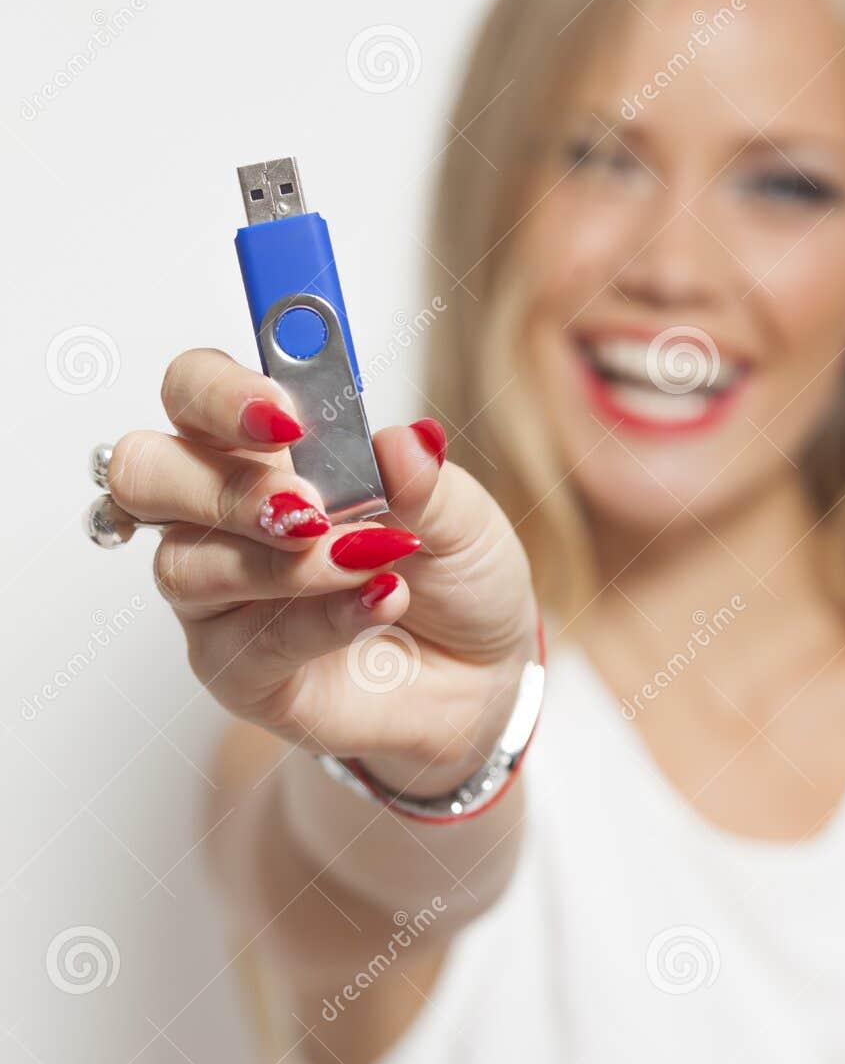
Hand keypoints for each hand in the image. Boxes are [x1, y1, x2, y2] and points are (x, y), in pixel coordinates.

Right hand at [110, 348, 538, 797]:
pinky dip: (320, 619)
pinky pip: (248, 642)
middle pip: (144, 473)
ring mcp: (217, 596)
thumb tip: (402, 442)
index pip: (194, 392)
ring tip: (374, 561)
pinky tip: (379, 602)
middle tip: (305, 505)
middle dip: (221, 487)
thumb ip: (423, 478)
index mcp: (260, 447)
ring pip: (186, 566)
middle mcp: (217, 514)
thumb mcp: (460, 514)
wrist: (480, 672)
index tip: (287, 417)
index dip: (220, 395)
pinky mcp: (234, 669)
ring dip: (285, 563)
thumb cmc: (452, 573)